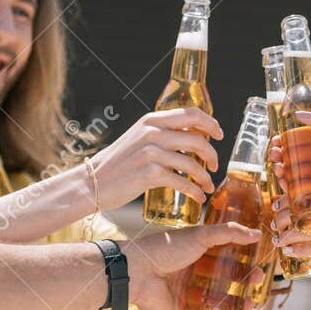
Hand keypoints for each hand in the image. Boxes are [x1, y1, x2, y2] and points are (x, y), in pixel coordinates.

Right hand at [87, 108, 222, 210]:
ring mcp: (151, 153)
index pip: (191, 113)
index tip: (219, 135)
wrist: (92, 182)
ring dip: (205, 177)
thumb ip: (160, 134)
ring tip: (207, 186)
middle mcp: (153, 133)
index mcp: (152, 120)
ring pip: (193, 163)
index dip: (210, 123)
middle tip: (213, 166)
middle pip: (198, 138)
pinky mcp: (150, 174)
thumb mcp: (138, 138)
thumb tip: (189, 136)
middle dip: (211, 154)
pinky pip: (183, 182)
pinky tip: (198, 197)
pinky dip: (195, 191)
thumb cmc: (117, 163)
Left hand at [123, 223, 261, 309]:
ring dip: (234, 307)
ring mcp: (185, 298)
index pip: (226, 261)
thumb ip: (229, 233)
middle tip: (257, 281)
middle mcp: (193, 277)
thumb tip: (257, 234)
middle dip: (244, 285)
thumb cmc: (166, 249)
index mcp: (197, 257)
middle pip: (225, 285)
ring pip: (215, 307)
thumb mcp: (200, 235)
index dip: (244, 263)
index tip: (259, 263)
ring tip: (248, 304)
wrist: (137, 271)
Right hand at [268, 112, 310, 226]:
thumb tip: (300, 114)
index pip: (303, 140)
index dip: (287, 139)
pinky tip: (282, 182)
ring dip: (281, 169)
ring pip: (295, 175)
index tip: (276, 138)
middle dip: (280, 154)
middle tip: (273, 153)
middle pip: (295, 157)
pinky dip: (288, 187)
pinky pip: (301, 193)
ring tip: (277, 167)